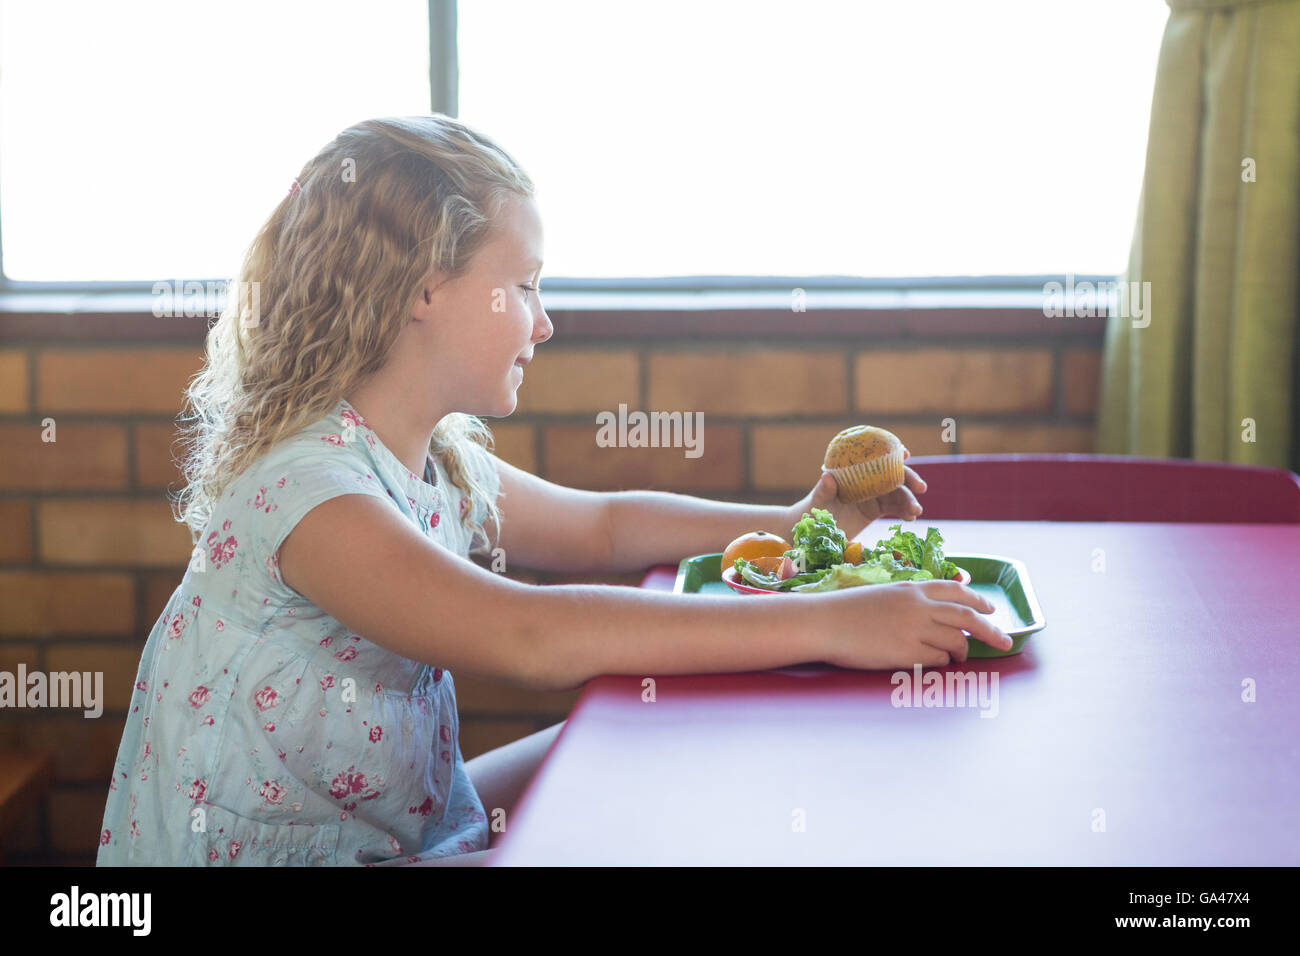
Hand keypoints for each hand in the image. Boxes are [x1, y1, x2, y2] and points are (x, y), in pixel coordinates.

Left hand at [787, 447, 927, 544]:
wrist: (815, 529)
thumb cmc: (813, 510)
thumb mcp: (818, 501)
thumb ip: (824, 491)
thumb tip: (827, 477)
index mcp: (854, 470)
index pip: (875, 456)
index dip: (892, 452)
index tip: (905, 453)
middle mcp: (866, 479)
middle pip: (893, 474)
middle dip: (909, 479)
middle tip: (921, 487)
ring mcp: (873, 494)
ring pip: (897, 493)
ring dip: (909, 500)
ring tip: (915, 511)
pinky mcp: (876, 509)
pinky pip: (894, 508)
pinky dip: (904, 512)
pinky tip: (910, 518)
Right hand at [820, 579, 1011, 668]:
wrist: (824, 623)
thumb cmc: (847, 610)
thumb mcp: (884, 594)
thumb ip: (911, 600)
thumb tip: (937, 614)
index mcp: (912, 588)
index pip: (956, 591)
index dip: (978, 601)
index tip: (991, 609)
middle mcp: (919, 606)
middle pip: (968, 618)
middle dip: (991, 631)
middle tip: (1004, 641)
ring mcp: (914, 629)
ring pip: (957, 641)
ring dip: (962, 652)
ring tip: (959, 658)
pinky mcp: (907, 652)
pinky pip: (938, 659)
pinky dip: (941, 662)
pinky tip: (934, 663)